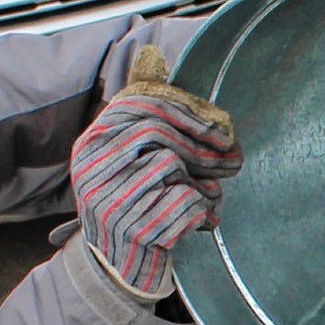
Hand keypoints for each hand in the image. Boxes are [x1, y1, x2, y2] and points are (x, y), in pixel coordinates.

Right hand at [71, 95, 220, 298]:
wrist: (118, 268)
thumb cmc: (134, 205)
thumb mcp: (127, 159)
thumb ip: (142, 116)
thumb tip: (154, 56)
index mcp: (91, 145)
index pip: (137, 104)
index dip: (185, 111)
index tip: (220, 128)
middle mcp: (92, 169)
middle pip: (156, 130)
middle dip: (202, 145)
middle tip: (234, 160)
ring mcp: (110, 200)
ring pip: (170, 163)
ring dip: (200, 182)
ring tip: (208, 198)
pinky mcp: (134, 229)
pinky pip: (184, 200)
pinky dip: (202, 210)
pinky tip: (203, 222)